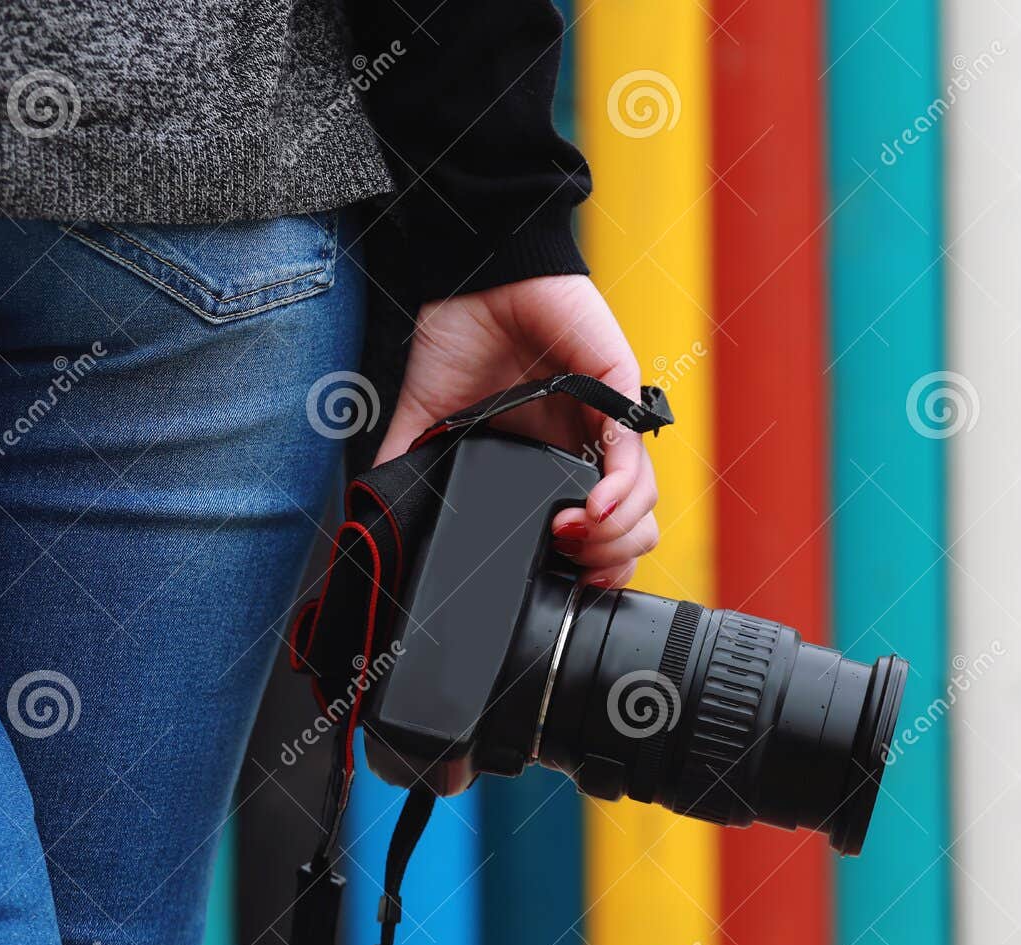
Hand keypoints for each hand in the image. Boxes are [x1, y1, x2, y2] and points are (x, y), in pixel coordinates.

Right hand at [375, 274, 659, 587]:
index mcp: (555, 465)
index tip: (560, 590)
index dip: (591, 572)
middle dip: (607, 564)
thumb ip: (412, 466)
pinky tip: (592, 512)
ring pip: (642, 501)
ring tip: (571, 541)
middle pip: (632, 530)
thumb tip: (377, 513)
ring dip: (613, 536)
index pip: (598, 537)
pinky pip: (632, 454)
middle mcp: (589, 450)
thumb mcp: (429, 419)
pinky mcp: (617, 390)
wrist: (473, 278)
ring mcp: (608, 423)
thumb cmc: (461, 338)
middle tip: (568, 570)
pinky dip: (619, 492)